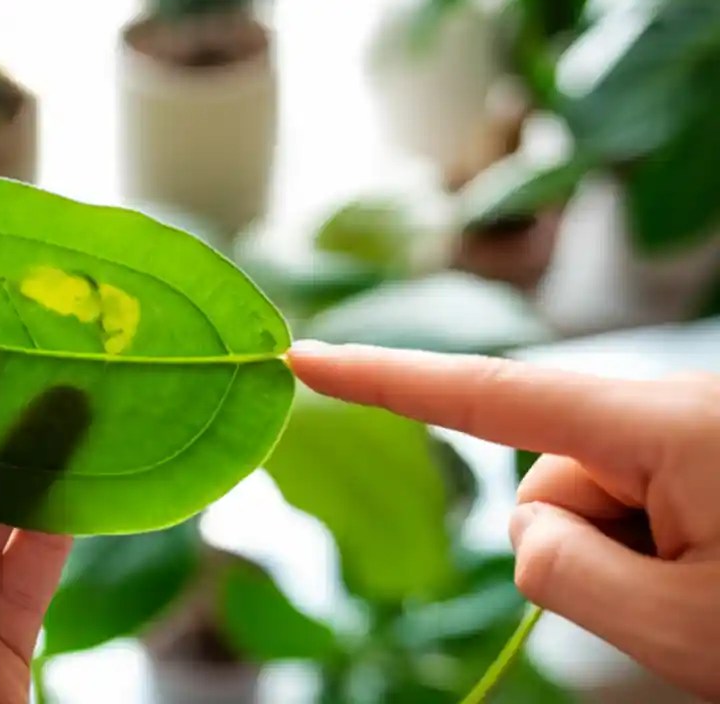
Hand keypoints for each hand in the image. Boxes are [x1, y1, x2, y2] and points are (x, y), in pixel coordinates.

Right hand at [288, 342, 719, 701]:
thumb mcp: (678, 626)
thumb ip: (559, 570)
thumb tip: (521, 529)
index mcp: (665, 421)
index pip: (489, 394)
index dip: (385, 379)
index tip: (305, 357)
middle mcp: (672, 403)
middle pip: (551, 475)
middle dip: (584, 543)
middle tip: (676, 596)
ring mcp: (692, 425)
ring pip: (590, 495)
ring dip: (625, 550)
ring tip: (712, 587)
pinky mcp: (706, 448)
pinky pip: (632, 494)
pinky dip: (650, 543)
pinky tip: (718, 570)